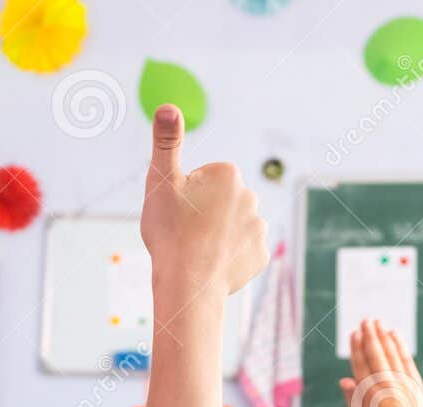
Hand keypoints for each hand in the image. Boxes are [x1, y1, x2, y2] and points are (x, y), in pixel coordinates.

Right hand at [140, 106, 266, 299]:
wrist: (188, 284)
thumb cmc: (171, 232)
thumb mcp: (161, 180)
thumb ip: (166, 141)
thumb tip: (168, 106)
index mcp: (227, 174)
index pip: (203, 179)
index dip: (185, 195)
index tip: (178, 211)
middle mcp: (250, 196)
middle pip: (219, 202)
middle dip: (204, 213)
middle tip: (185, 232)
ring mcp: (258, 227)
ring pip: (231, 226)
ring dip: (217, 235)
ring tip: (198, 250)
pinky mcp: (261, 255)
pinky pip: (242, 251)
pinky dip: (228, 256)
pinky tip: (213, 264)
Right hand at [338, 319, 422, 406]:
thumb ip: (352, 398)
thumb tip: (344, 381)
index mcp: (370, 394)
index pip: (361, 365)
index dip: (357, 347)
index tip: (354, 333)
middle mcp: (386, 387)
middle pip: (376, 355)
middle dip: (370, 336)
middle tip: (365, 319)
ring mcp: (401, 384)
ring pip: (391, 354)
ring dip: (384, 336)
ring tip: (377, 321)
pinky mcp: (413, 383)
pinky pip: (406, 359)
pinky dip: (400, 345)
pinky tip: (393, 333)